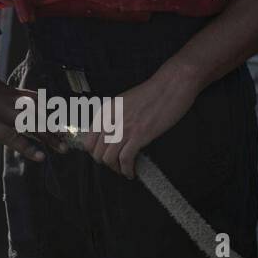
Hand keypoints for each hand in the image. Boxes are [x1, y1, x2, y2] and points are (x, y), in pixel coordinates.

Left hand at [0, 64, 65, 175]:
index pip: (10, 136)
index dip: (26, 147)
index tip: (42, 158)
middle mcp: (0, 108)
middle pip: (28, 121)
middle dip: (47, 134)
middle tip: (63, 148)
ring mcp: (8, 97)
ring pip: (34, 108)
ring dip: (51, 120)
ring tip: (65, 134)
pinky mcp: (12, 91)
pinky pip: (32, 96)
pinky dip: (45, 104)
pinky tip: (58, 114)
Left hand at [77, 61, 198, 178]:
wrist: (170, 86)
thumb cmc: (151, 93)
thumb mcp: (123, 102)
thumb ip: (114, 117)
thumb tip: (110, 133)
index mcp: (105, 111)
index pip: (88, 139)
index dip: (95, 151)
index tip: (104, 155)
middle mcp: (110, 120)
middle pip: (96, 151)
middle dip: (105, 162)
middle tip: (115, 164)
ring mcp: (124, 128)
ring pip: (108, 157)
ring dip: (115, 168)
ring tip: (124, 170)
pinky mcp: (139, 135)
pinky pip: (125, 158)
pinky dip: (127, 169)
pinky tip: (131, 172)